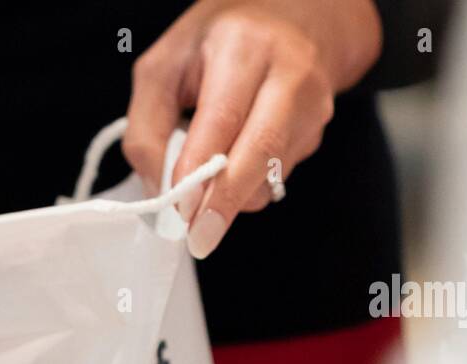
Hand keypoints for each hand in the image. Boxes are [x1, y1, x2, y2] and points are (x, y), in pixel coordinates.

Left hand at [124, 0, 381, 257]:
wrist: (296, 16)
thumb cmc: (216, 43)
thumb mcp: (164, 67)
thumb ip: (147, 126)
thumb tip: (158, 189)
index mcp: (244, 46)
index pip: (223, 119)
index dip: (200, 171)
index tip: (180, 210)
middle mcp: (289, 71)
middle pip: (262, 150)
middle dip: (226, 202)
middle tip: (200, 239)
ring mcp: (312, 102)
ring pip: (271, 172)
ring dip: (233, 196)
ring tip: (205, 185)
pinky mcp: (318, 128)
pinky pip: (278, 175)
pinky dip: (249, 183)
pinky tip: (235, 159)